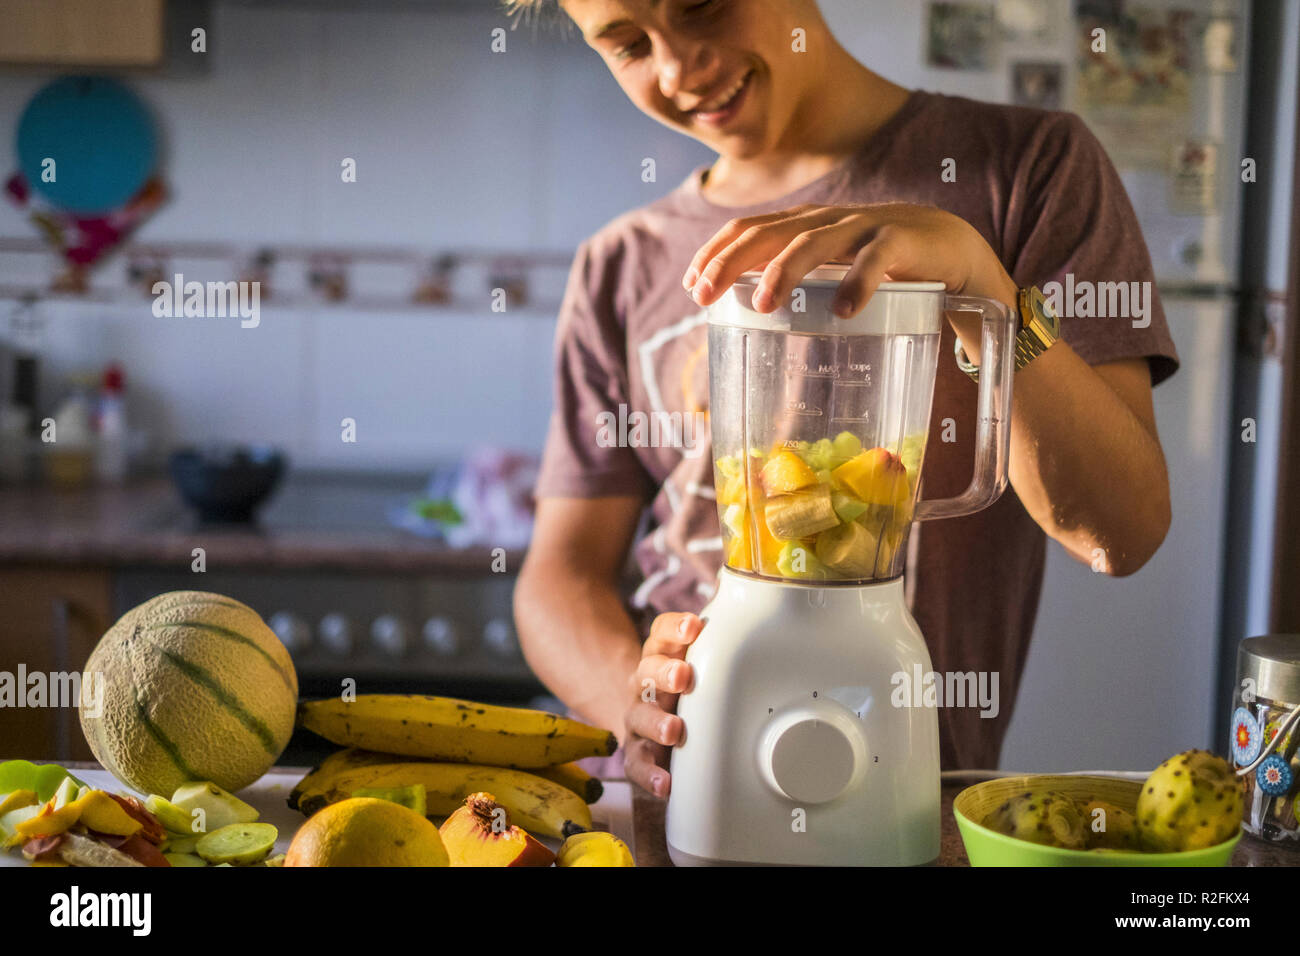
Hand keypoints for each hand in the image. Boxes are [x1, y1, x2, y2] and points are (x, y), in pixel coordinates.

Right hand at [623, 611, 702, 797]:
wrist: (651, 723)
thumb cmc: (683, 690)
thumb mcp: (698, 664)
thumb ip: (719, 647)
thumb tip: (760, 617)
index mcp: (661, 657)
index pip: (662, 635)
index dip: (675, 628)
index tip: (693, 626)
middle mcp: (644, 684)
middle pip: (648, 671)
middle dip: (665, 673)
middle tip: (683, 677)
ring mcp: (638, 718)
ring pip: (639, 717)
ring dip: (656, 724)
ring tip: (674, 731)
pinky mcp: (636, 752)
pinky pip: (637, 764)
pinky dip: (650, 774)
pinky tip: (666, 783)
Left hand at [682, 202, 1016, 356]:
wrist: (952, 247)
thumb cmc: (880, 266)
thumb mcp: (830, 271)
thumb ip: (797, 285)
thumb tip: (746, 319)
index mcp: (807, 227)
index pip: (750, 229)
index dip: (716, 252)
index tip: (692, 286)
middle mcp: (828, 221)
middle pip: (769, 233)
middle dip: (730, 262)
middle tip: (704, 294)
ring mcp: (864, 227)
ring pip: (814, 242)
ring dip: (783, 272)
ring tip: (762, 304)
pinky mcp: (901, 241)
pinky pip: (875, 260)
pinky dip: (858, 284)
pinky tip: (844, 312)